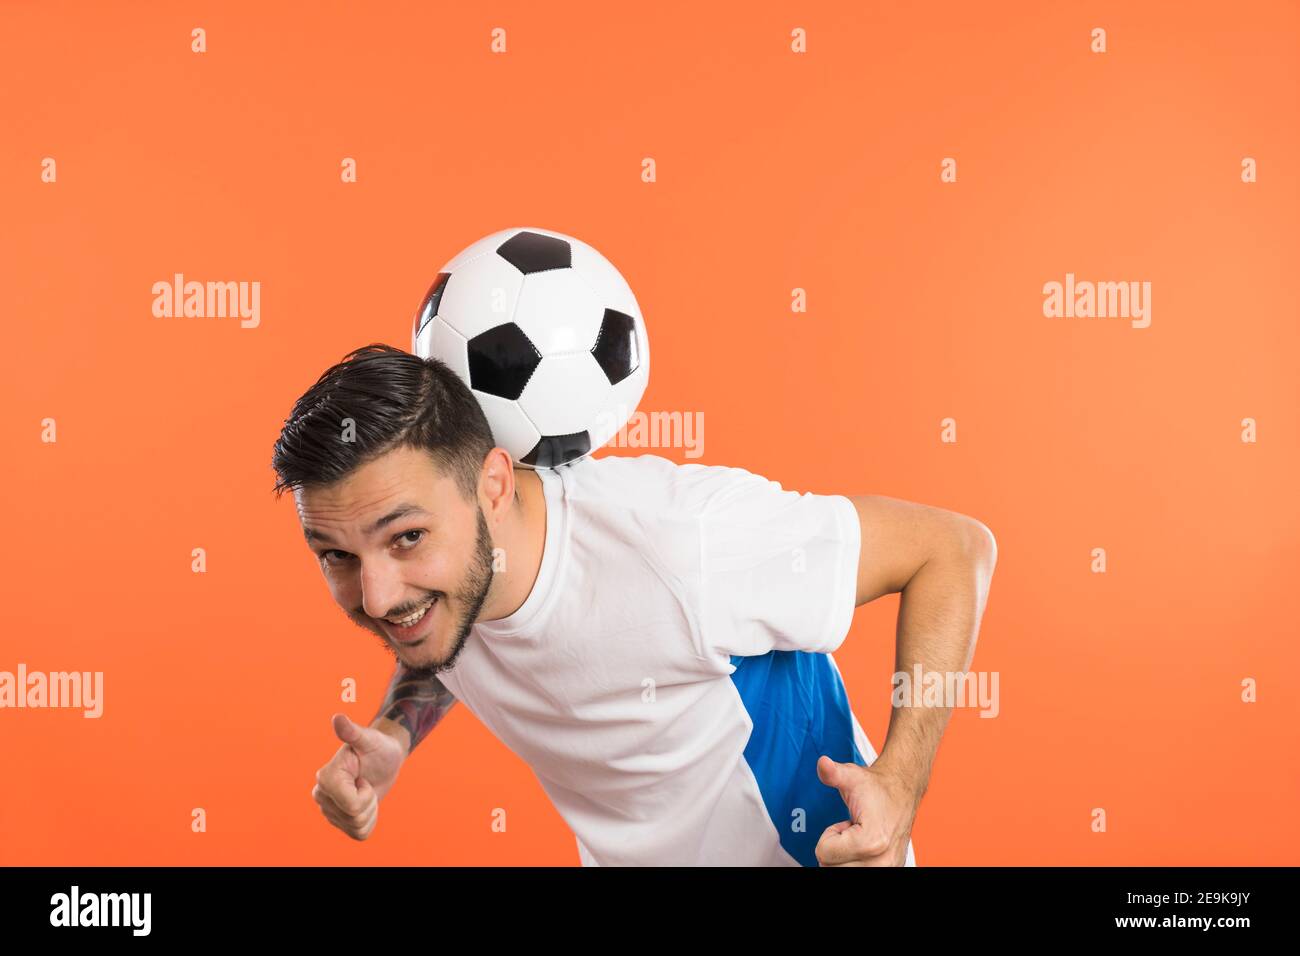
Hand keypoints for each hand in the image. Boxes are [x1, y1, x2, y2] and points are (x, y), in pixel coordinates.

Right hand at [311, 713, 405, 840]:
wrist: (384, 759)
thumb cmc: (378, 746)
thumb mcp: (369, 739)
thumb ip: (352, 732)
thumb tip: (337, 718)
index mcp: (326, 777)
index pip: (352, 804)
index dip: (366, 794)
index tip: (364, 777)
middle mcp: (321, 795)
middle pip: (354, 817)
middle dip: (369, 802)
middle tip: (367, 783)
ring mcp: (328, 810)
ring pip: (357, 827)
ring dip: (370, 811)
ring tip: (366, 791)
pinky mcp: (338, 821)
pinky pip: (359, 834)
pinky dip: (369, 822)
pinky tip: (366, 804)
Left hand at [814, 755, 917, 866]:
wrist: (902, 791)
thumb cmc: (877, 787)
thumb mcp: (852, 776)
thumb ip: (833, 773)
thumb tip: (822, 763)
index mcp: (871, 841)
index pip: (824, 853)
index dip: (828, 835)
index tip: (844, 824)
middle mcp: (882, 861)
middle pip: (831, 867)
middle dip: (835, 848)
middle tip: (851, 831)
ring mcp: (888, 868)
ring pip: (842, 871)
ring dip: (844, 856)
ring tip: (857, 838)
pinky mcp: (891, 871)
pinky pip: (857, 873)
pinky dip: (855, 861)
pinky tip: (864, 846)